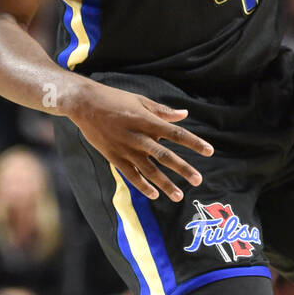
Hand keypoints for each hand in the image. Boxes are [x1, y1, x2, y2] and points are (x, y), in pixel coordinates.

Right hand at [68, 82, 212, 201]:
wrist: (84, 104)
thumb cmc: (114, 99)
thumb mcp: (140, 101)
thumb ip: (162, 111)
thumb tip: (184, 114)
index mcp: (147, 120)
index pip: (176, 133)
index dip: (194, 143)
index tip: (209, 151)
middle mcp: (138, 137)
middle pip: (165, 156)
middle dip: (183, 169)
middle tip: (198, 180)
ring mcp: (125, 149)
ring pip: (149, 170)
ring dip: (165, 184)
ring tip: (179, 195)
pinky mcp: (114, 157)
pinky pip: (131, 175)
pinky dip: (142, 185)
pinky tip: (154, 194)